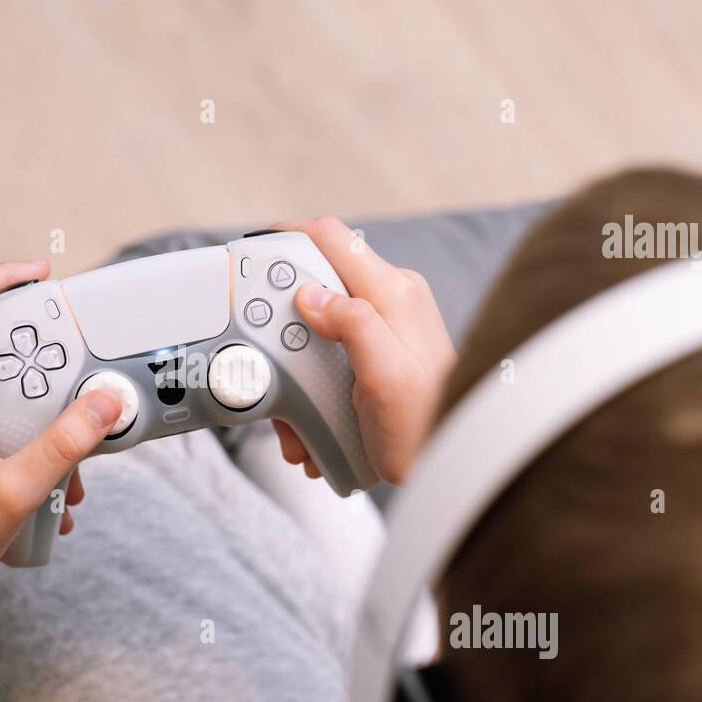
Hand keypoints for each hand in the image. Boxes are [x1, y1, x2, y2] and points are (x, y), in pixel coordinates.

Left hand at [0, 261, 122, 617]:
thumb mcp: (16, 489)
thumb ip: (65, 444)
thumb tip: (107, 402)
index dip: (2, 277)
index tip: (43, 274)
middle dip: (40, 357)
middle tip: (76, 365)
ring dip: (39, 414)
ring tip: (73, 458)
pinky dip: (25, 443)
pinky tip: (54, 492)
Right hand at [269, 217, 455, 484]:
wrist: (449, 464)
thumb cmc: (424, 429)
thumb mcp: (387, 378)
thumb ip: (354, 325)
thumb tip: (311, 294)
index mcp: (393, 292)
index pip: (331, 237)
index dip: (287, 237)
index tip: (251, 257)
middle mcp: (389, 298)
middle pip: (314, 283)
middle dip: (283, 325)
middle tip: (268, 363)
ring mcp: (382, 324)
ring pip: (314, 325)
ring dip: (293, 369)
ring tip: (294, 417)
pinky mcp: (375, 349)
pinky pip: (327, 352)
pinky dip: (309, 387)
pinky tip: (311, 424)